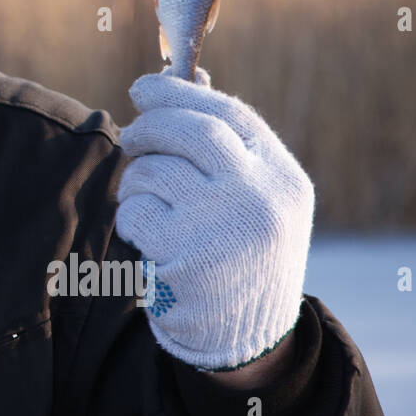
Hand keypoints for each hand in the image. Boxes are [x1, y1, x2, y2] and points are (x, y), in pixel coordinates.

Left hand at [113, 65, 314, 371]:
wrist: (245, 340)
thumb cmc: (239, 255)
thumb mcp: (253, 198)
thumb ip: (225, 144)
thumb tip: (189, 75)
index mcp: (284, 179)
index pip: (229, 115)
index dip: (182, 93)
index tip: (145, 86)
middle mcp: (261, 198)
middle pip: (189, 132)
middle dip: (150, 126)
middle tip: (131, 137)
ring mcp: (225, 226)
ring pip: (154, 171)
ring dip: (138, 183)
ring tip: (151, 206)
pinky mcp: (187, 255)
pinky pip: (136, 212)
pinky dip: (132, 219)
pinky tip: (151, 239)